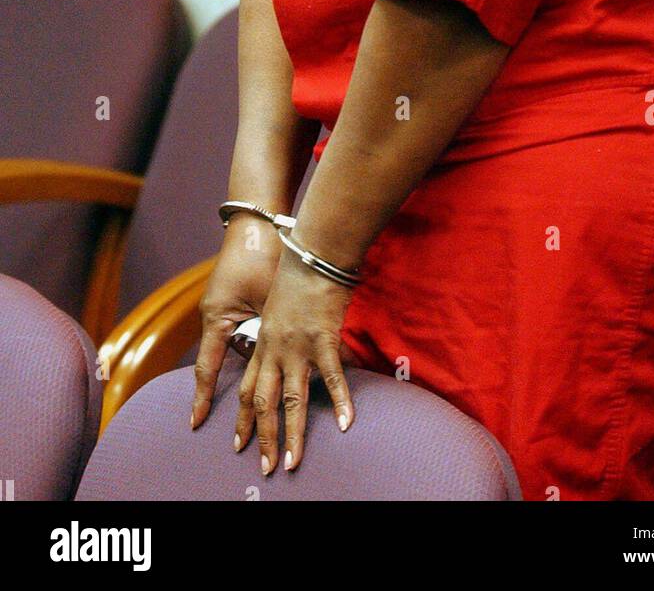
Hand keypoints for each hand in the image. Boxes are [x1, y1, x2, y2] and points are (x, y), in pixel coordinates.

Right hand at [191, 214, 282, 430]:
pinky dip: (255, 342)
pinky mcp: (236, 295)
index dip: (204, 396)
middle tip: (239, 429)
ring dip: (249, 365)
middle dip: (234, 392)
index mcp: (217, 318)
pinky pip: (243, 327)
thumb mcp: (269, 297)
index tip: (197, 423)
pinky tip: (272, 352)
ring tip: (259, 400)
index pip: (208, 366)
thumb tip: (302, 361)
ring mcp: (224, 305)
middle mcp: (215, 315)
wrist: (259, 219)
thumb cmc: (262, 254)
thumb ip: (275, 329)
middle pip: (223, 362)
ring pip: (236, 346)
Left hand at [233, 237, 355, 474]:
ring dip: (293, 434)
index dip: (241, 418)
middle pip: (263, 403)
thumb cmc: (296, 273)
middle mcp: (275, 349)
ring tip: (294, 461)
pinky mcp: (322, 339)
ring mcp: (298, 347)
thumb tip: (287, 351)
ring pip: (291, 400)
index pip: (247, 388)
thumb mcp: (278, 307)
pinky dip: (341, 402)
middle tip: (265, 467)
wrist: (311, 253)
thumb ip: (279, 332)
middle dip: (263, 439)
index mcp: (263, 342)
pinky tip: (348, 424)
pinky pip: (332, 377)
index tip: (238, 444)